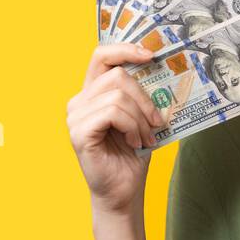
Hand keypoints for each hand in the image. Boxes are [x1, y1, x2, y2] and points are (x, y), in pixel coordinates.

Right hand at [66, 42, 168, 214]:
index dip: (125, 49)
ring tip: (145, 138)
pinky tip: (134, 143)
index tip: (151, 55)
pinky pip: (113, 113)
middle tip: (156, 122)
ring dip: (141, 118)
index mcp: (92, 93)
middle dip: (145, 99)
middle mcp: (79, 102)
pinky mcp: (79, 132)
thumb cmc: (133, 154)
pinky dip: (132, 127)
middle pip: (118, 76)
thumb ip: (143, 94)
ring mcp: (75, 117)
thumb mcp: (142, 118)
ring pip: (118, 97)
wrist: (124, 191)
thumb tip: (164, 70)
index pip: (101, 56)